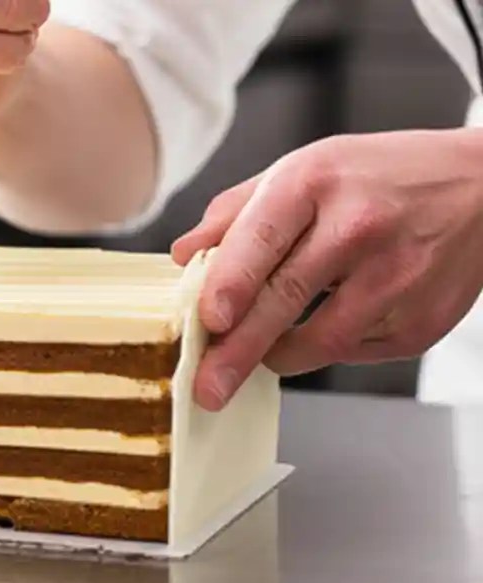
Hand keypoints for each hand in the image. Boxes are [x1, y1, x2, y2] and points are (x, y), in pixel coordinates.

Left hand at [173, 130, 482, 410]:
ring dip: (277, 356)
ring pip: (321, 340)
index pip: (263, 237)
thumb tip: (186, 254)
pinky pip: (354, 352)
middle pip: (285, 299)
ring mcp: (397, 276)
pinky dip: (327, 348)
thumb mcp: (305, 169)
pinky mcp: (422, 320)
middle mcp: (360, 227)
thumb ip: (238, 212)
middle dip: (238, 353)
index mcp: (317, 181)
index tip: (208, 321)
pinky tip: (326, 325)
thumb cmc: (381, 176)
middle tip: (208, 387)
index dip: (231, 283)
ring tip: (257, 355)